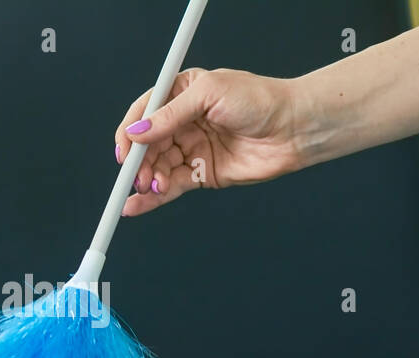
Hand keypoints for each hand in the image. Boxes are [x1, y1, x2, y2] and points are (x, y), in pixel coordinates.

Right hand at [114, 68, 300, 215]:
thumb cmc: (258, 100)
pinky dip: (156, 197)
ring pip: (159, 167)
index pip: (144, 112)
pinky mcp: (206, 174)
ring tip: (149, 186)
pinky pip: (174, 185)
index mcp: (181, 93)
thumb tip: (137, 132)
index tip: (124, 149)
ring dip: (148, 179)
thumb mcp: (209, 95)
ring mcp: (194, 149)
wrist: (294, 128)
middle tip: (135, 175)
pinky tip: (138, 204)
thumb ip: (170, 115)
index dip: (130, 131)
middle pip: (148, 144)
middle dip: (139, 161)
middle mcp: (184, 121)